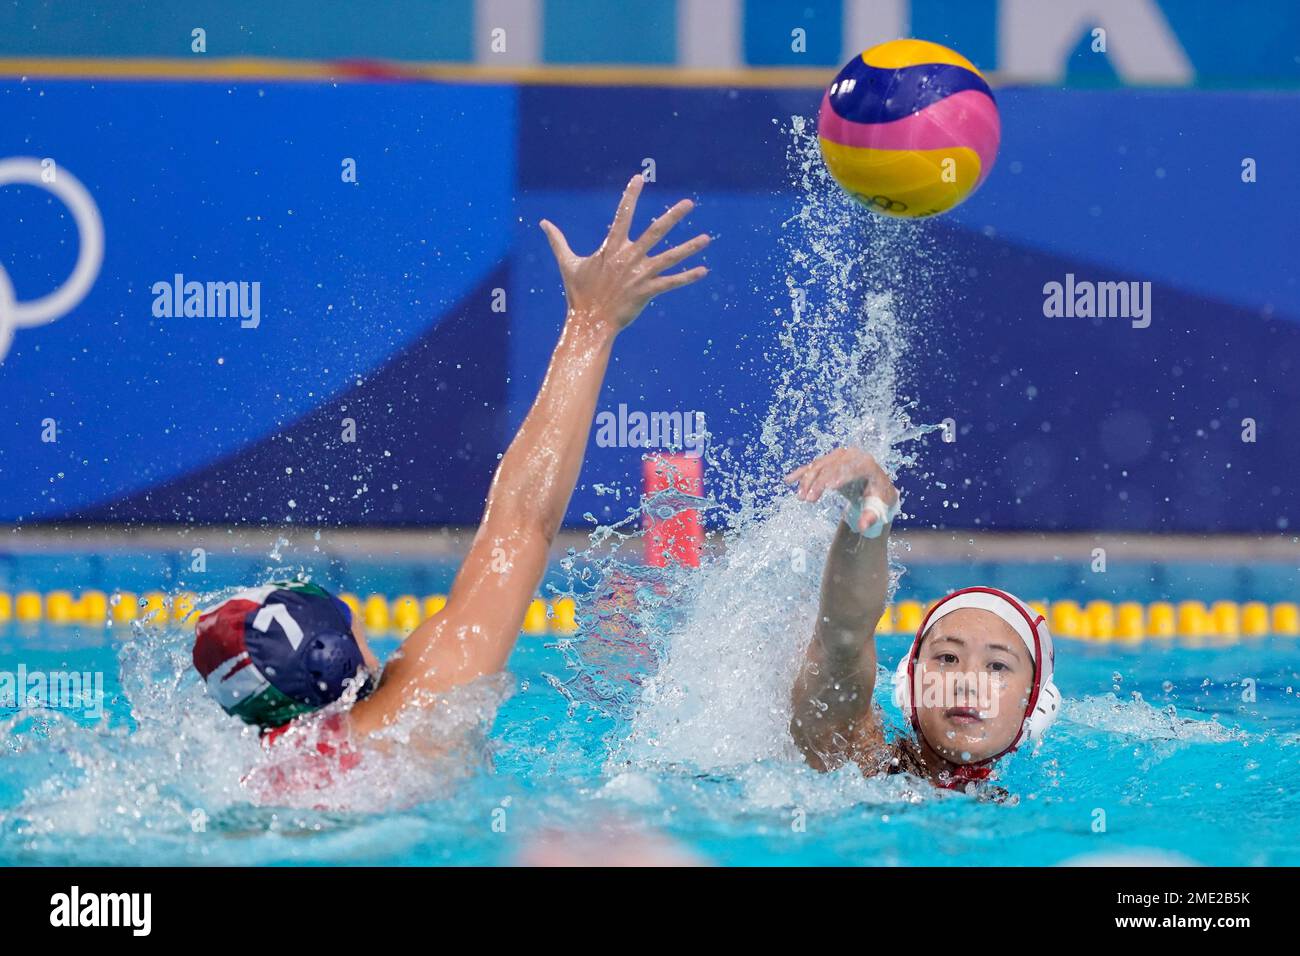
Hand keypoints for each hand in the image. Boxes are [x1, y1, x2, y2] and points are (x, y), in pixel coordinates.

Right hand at [540, 174, 709, 336]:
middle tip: (689, 203)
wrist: (589, 322)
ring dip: (689, 247)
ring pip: (669, 257)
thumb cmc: (579, 294)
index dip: (630, 196)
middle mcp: (629, 257)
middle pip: (655, 232)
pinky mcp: (646, 292)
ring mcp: (639, 274)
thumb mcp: (567, 264)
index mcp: (611, 248)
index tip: (639, 177)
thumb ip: (558, 241)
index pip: (623, 215)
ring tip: (707, 238)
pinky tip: (703, 271)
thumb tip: (542, 223)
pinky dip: (687, 277)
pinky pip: (671, 283)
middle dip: (673, 216)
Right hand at [784, 447, 899, 533]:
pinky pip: (813, 466)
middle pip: (832, 467)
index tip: (829, 487)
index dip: (841, 476)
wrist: (874, 484)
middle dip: (818, 482)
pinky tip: (788, 480)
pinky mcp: (829, 461)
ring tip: (801, 497)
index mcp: (866, 464)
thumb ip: (871, 516)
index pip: (852, 468)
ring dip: (808, 480)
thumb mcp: (879, 506)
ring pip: (819, 466)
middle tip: (809, 499)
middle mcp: (852, 456)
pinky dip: (801, 473)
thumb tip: (863, 527)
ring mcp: (838, 456)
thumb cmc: (877, 495)